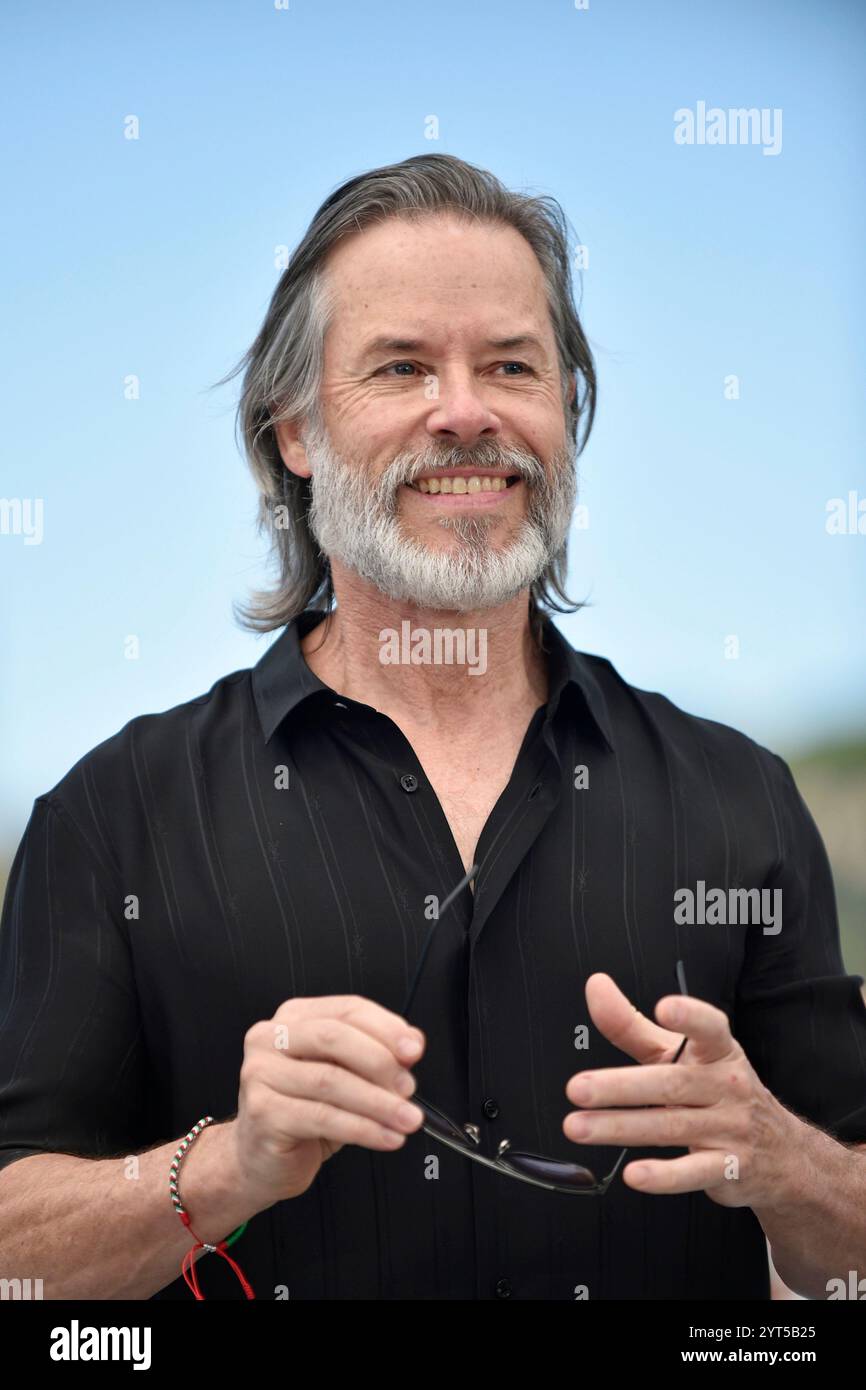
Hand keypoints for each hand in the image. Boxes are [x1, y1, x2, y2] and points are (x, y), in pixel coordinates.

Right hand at [233, 995, 425, 1206]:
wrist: (260, 1158)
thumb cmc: (303, 1111)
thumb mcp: (343, 1075)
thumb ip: (374, 1053)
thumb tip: (411, 1045)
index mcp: (294, 1018)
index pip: (346, 1009)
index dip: (385, 1027)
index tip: (414, 1050)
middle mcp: (270, 1038)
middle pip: (334, 1037)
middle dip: (380, 1062)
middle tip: (408, 1087)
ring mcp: (261, 1074)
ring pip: (331, 1081)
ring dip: (379, 1102)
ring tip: (407, 1119)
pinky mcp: (263, 1112)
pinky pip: (323, 1118)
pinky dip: (364, 1129)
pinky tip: (387, 1138)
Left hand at [562, 974, 796, 1205]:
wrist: (782, 1153)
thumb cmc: (718, 1092)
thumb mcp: (682, 1055)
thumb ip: (633, 1026)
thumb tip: (596, 987)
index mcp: (718, 1052)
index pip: (709, 1028)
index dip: (689, 1016)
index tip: (664, 1008)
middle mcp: (727, 1087)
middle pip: (670, 1084)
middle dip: (620, 1086)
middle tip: (578, 1088)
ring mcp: (730, 1129)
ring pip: (670, 1127)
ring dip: (619, 1128)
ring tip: (578, 1127)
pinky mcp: (729, 1169)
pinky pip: (693, 1172)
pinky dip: (664, 1176)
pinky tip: (635, 1175)